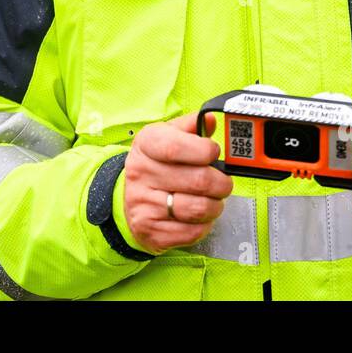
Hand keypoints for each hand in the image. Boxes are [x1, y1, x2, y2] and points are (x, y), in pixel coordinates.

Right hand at [122, 111, 233, 254]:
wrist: (128, 201)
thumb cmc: (157, 165)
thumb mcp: (168, 137)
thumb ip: (191, 127)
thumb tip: (211, 120)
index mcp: (146, 145)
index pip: (175, 148)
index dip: (204, 150)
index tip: (213, 153)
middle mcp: (140, 174)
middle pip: (197, 180)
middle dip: (221, 183)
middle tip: (223, 183)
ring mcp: (144, 205)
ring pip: (198, 208)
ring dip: (215, 205)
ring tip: (212, 199)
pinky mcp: (152, 231)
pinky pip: (193, 231)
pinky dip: (204, 224)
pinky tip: (199, 217)